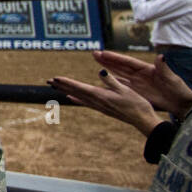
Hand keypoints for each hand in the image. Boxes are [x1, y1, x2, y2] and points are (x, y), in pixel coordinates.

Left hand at [47, 68, 163, 137]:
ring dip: (67, 90)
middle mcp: (97, 102)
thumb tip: (100, 71)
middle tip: (48, 81)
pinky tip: (71, 98)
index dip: (67, 82)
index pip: (80, 87)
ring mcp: (99, 106)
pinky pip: (86, 102)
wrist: (142, 121)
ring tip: (56, 87)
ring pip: (79, 97)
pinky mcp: (103, 109)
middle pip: (75, 92)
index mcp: (101, 96)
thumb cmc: (137, 104)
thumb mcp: (125, 90)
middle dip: (62, 86)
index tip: (55, 78)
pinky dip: (77, 98)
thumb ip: (111, 81)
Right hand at [89, 49, 191, 118]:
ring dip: (108, 69)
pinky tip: (104, 82)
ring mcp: (138, 83)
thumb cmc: (180, 90)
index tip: (103, 53)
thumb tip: (161, 56)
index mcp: (147, 69)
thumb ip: (164, 68)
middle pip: (120, 66)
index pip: (128, 62)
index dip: (115, 58)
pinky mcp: (137, 93)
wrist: (182, 105)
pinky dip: (113, 83)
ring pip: (119, 75)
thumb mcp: (173, 79)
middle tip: (94, 54)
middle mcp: (140, 75)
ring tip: (96, 63)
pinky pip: (122, 87)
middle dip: (108, 60)